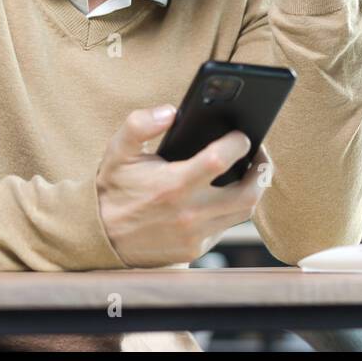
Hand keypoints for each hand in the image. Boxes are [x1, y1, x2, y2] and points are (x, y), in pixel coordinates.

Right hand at [96, 105, 271, 267]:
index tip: (242, 135)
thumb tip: (170, 111)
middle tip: (260, 154)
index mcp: (172, 186)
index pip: (220, 161)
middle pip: (247, 194)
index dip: (238, 143)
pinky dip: (231, 208)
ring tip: (250, 171)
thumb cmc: (114, 189)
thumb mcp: (118, 152)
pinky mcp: (195, 249)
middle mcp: (188, 214)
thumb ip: (139, 125)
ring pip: (242, 213)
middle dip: (262, 171)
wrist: (100, 237)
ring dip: (252, 190)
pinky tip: (227, 192)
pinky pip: (225, 226)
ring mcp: (194, 236)